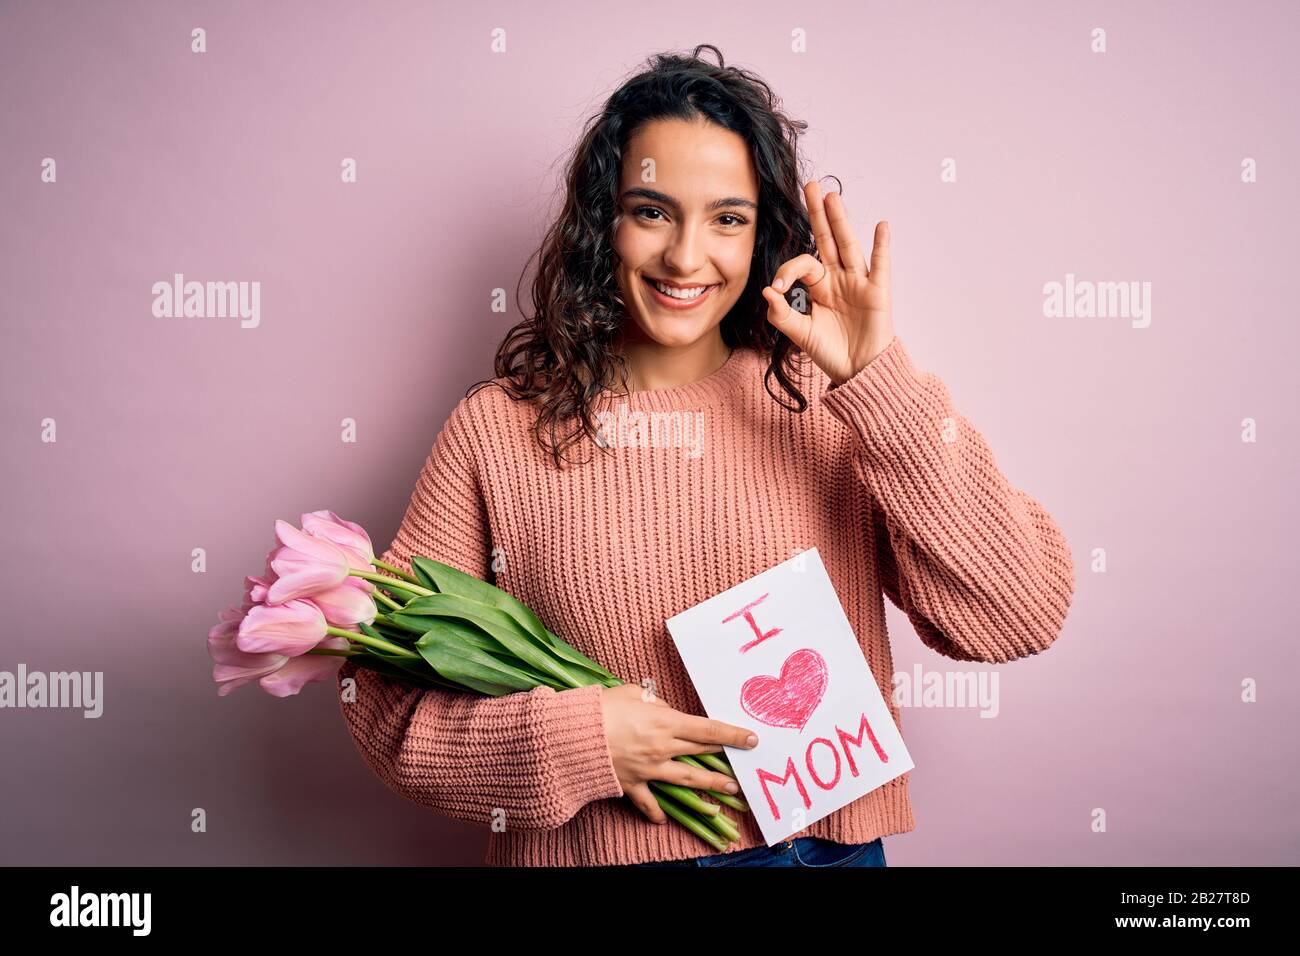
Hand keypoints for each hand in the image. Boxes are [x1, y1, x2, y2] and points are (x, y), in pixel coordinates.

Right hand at [599, 683, 758, 824]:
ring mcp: (649, 769)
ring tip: (728, 791)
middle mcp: (662, 747)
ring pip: (687, 780)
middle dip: (725, 757)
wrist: (570, 738)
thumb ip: (652, 700)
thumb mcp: (630, 692)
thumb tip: (663, 707)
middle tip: (744, 762)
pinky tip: (664, 820)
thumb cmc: (600, 708)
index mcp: (665, 722)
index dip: (732, 735)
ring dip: (710, 786)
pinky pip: (648, 803)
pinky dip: (656, 813)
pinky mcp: (632, 785)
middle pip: (701, 753)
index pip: (708, 730)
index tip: (752, 739)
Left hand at [761, 180, 894, 385]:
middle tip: (810, 187)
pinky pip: (881, 265)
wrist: (858, 372)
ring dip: (841, 221)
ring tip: (832, 197)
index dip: (789, 271)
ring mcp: (859, 283)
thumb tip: (767, 290)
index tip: (779, 289)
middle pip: (827, 240)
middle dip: (818, 214)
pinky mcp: (877, 292)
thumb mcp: (800, 335)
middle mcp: (839, 279)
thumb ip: (782, 315)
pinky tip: (881, 226)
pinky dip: (882, 246)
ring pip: (848, 246)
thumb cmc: (831, 354)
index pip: (804, 264)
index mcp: (819, 287)